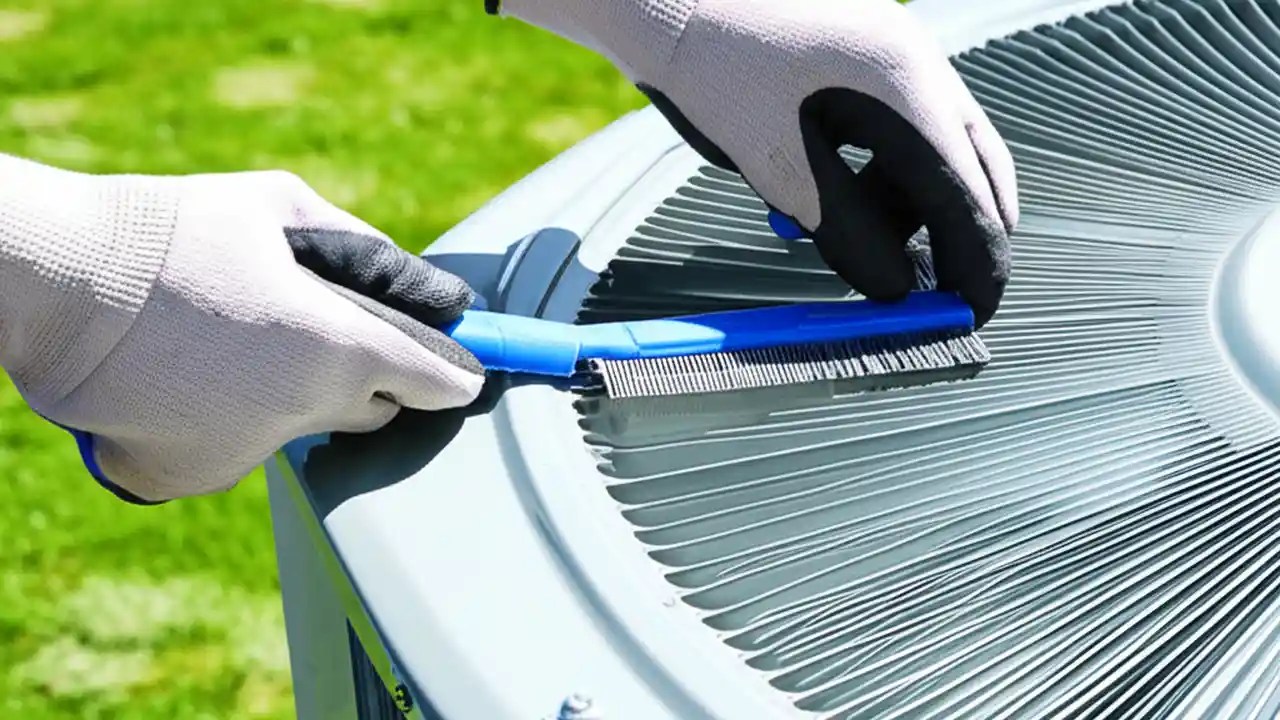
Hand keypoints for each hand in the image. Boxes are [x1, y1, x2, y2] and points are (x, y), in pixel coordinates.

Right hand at [0, 161, 483, 502]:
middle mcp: (305, 410)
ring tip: (233, 344)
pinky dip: (225, 422)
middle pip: (375, 411)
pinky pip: (237, 450)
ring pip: (302, 429)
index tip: (461, 371)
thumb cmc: (176, 231)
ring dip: (290, 397)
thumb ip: (368, 252)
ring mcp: (248, 451)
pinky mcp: (193, 476)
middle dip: (368, 379)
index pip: (440, 385)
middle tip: (321, 334)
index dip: (453, 373)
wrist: (55, 280)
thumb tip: (429, 290)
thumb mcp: (282, 208)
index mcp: (340, 347)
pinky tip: (187, 378)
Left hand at [501, 0, 1017, 325]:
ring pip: (943, 149)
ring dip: (920, 207)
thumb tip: (898, 291)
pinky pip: (907, 129)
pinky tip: (848, 205)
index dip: (975, 260)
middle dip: (966, 236)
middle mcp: (918, 62)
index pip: (964, 191)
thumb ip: (846, 232)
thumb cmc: (715, 74)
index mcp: (902, 85)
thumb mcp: (779, 166)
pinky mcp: (874, 59)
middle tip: (949, 297)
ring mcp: (900, 54)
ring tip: (870, 251)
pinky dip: (891, 177)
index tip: (973, 314)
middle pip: (975, 165)